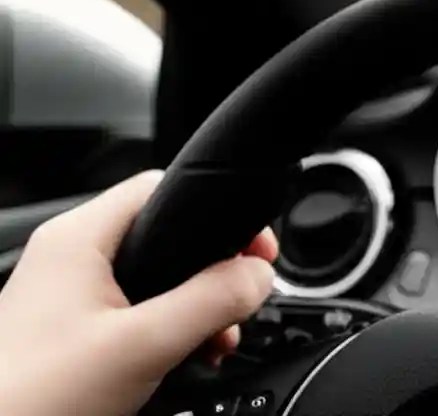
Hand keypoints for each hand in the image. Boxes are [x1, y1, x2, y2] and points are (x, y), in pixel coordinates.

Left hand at [0, 172, 277, 415]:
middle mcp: (69, 258)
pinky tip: (183, 360)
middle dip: (212, 274)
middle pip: (167, 237)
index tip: (257, 251)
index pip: (164, 188)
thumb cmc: (32, 400)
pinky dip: (168, 330)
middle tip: (239, 305)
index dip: (220, 214)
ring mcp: (67, 296)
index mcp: (79, 238)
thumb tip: (259, 275)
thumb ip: (211, 302)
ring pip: (155, 279)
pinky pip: (135, 312)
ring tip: (214, 344)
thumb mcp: (144, 345)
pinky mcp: (70, 332)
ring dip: (195, 308)